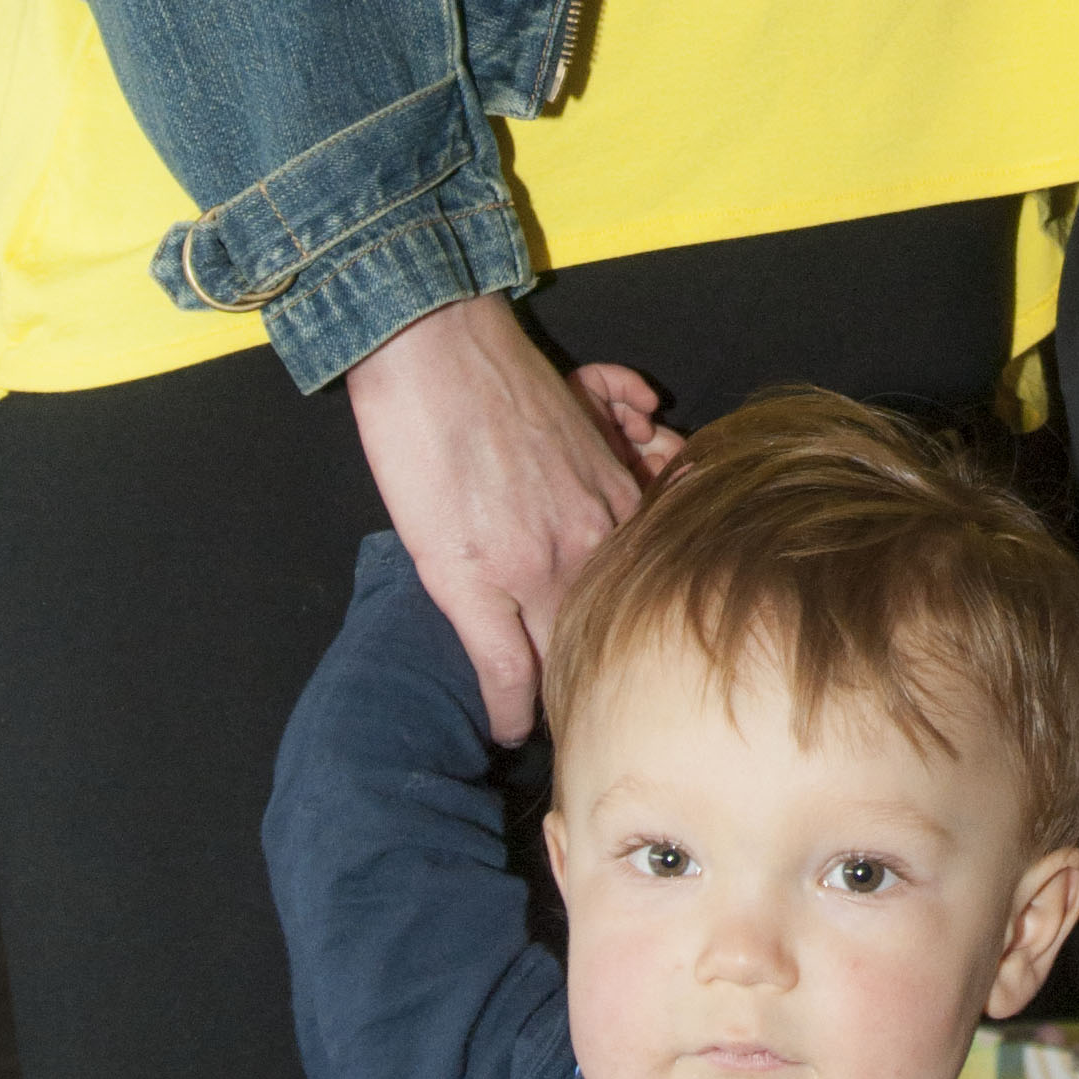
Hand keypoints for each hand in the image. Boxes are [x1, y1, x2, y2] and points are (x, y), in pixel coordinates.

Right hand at [344, 294, 671, 739]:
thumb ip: (617, 443)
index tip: (637, 661)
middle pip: (610, 633)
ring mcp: (536, 567)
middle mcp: (592, 540)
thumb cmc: (501, 375)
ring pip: (564, 658)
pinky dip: (508, 710)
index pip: (643, 591)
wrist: (435, 348)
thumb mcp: (585, 413)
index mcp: (618, 502)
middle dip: (606, 675)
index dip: (636, 630)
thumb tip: (639, 442)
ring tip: (558, 728)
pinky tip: (508, 730)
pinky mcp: (476, 584)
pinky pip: (504, 671)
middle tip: (604, 712)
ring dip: (559, 700)